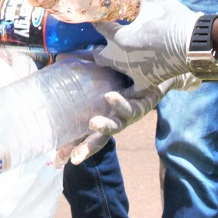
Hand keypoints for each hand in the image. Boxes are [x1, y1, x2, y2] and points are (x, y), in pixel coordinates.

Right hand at [65, 73, 198, 165]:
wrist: (160, 64)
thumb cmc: (127, 68)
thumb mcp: (101, 65)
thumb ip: (83, 62)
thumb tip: (59, 56)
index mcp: (103, 112)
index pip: (84, 133)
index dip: (71, 146)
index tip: (57, 160)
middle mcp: (115, 117)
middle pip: (100, 139)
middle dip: (87, 148)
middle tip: (74, 157)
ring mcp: (129, 114)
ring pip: (117, 126)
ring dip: (105, 127)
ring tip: (93, 123)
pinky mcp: (143, 105)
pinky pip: (132, 108)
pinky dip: (121, 104)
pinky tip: (110, 97)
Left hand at [94, 0, 199, 89]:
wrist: (197, 44)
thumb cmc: (174, 20)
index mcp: (122, 39)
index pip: (101, 28)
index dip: (94, 20)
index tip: (89, 16)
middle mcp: (124, 59)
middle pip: (101, 55)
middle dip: (97, 47)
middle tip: (95, 41)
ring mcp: (135, 72)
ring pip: (114, 70)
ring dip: (110, 62)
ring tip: (107, 56)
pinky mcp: (148, 82)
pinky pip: (131, 90)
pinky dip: (125, 89)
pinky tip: (123, 84)